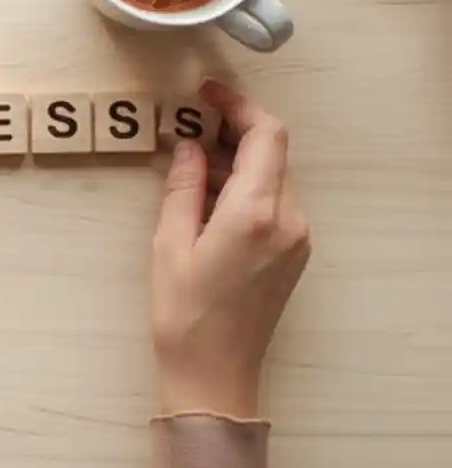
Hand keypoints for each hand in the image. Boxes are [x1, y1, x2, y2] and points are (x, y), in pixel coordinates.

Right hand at [152, 80, 310, 418]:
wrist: (214, 373)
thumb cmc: (184, 313)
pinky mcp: (294, 251)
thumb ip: (183, 185)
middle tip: (188, 129)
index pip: (266, 135)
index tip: (206, 94)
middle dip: (232, 132)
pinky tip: (209, 199)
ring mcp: (297, 237)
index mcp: (255, 213)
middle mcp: (288, 220)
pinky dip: (245, 186)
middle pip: (272, 152)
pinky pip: (275, 201)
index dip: (238, 105)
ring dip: (237, 161)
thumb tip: (188, 144)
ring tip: (191, 169)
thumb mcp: (169, 242)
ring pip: (273, 175)